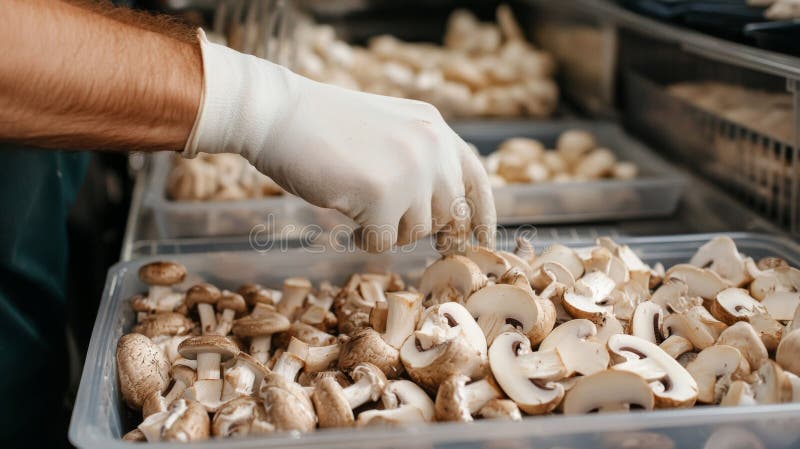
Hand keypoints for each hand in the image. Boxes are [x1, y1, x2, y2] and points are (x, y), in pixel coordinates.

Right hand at [185, 31, 494, 251]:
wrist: (278, 114)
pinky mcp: (383, 195)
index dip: (482, 215)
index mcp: (434, 127)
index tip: (481, 242)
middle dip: (416, 225)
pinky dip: (362, 240)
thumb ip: (419, 159)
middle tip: (384, 221)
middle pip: (446, 215)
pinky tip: (344, 219)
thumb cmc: (321, 126)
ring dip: (386, 230)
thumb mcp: (388, 130)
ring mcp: (411, 170)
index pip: (476, 178)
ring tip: (356, 205)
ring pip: (416, 232)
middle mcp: (432, 146)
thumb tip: (446, 215)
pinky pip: (383, 243)